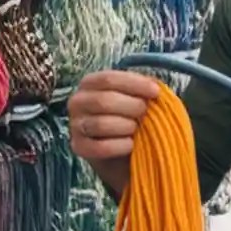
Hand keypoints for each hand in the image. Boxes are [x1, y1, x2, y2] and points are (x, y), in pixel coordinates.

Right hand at [68, 70, 161, 192]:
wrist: (123, 152)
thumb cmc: (131, 117)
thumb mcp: (137, 99)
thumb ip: (143, 90)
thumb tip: (155, 87)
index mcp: (90, 83)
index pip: (109, 79)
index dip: (134, 84)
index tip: (155, 92)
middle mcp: (77, 101)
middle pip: (104, 100)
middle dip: (131, 107)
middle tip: (144, 114)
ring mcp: (75, 125)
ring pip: (101, 124)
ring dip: (126, 127)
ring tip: (137, 129)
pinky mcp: (78, 147)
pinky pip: (99, 147)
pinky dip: (119, 146)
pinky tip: (131, 145)